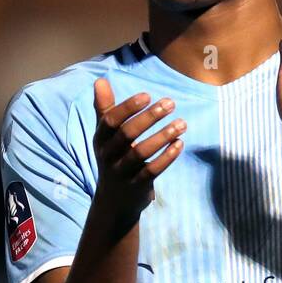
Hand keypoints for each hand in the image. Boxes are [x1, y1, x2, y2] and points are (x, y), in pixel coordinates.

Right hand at [91, 77, 184, 226]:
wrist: (114, 202)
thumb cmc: (113, 159)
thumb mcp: (105, 137)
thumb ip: (105, 109)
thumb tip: (100, 80)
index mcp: (100, 140)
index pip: (110, 121)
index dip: (127, 107)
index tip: (147, 95)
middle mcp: (108, 156)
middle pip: (127, 134)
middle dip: (149, 117)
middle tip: (170, 103)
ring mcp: (122, 172)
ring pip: (141, 152)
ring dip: (163, 136)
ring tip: (182, 123)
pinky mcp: (137, 186)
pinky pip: (152, 170)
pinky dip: (167, 157)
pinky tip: (180, 144)